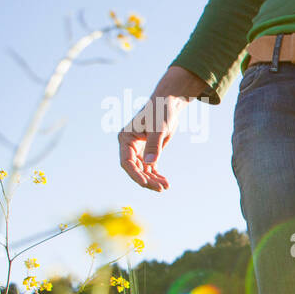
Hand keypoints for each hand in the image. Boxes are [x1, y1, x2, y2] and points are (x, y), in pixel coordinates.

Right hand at [119, 66, 207, 190]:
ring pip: (142, 170)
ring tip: (165, 187)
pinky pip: (150, 168)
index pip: (126, 161)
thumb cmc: (161, 112)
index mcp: (125, 138)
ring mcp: (138, 150)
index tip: (144, 183)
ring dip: (152, 180)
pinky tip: (165, 183)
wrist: (169, 104)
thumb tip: (150, 164)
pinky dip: (156, 176)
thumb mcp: (158, 129)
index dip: (134, 174)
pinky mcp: (148, 152)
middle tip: (160, 188)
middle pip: (134, 169)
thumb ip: (154, 146)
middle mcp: (129, 146)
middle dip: (146, 180)